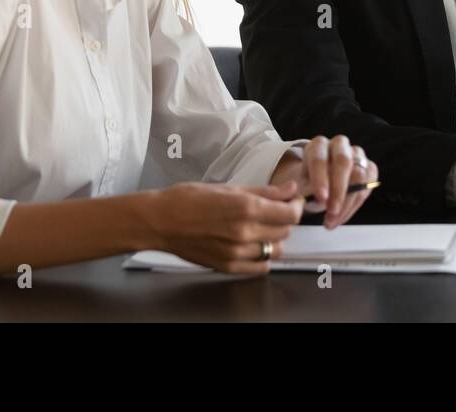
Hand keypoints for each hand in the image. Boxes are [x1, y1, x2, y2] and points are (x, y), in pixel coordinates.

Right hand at [142, 180, 303, 274]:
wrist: (159, 221)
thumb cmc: (188, 199)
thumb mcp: (229, 187)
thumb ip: (264, 191)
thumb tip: (290, 189)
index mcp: (246, 208)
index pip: (290, 213)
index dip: (296, 206)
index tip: (293, 201)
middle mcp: (244, 232)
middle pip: (285, 231)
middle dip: (285, 219)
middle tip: (275, 211)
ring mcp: (236, 252)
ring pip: (275, 249)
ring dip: (274, 239)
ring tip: (261, 228)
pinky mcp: (228, 266)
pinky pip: (260, 267)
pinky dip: (263, 258)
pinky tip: (254, 246)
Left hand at [269, 134, 378, 228]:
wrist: (318, 184)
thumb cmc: (307, 184)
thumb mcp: (299, 187)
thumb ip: (306, 191)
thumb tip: (320, 200)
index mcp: (318, 146)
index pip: (319, 158)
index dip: (320, 178)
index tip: (321, 198)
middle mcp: (339, 145)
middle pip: (343, 162)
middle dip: (338, 190)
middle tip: (332, 211)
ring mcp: (357, 154)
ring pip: (359, 175)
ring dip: (348, 202)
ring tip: (334, 220)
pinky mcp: (369, 167)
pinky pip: (368, 184)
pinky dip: (356, 204)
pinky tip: (342, 216)